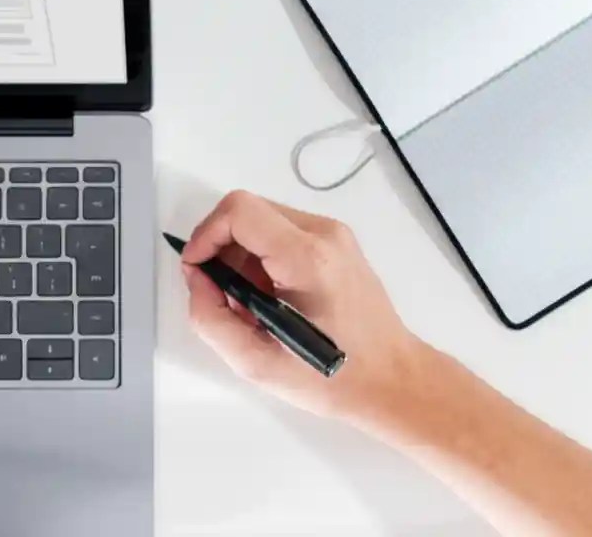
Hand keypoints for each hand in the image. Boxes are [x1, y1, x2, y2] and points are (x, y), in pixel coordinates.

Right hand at [181, 191, 427, 421]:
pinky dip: (263, 258)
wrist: (393, 380)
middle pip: (249, 211)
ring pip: (264, 220)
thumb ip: (212, 319)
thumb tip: (198, 281)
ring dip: (242, 257)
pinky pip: (283, 232)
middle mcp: (324, 234)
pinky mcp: (338, 243)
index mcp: (307, 259)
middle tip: (226, 299)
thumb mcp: (257, 363)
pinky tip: (272, 299)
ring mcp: (335, 235)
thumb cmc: (332, 378)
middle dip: (222, 250)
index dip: (205, 235)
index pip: (239, 211)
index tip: (197, 272)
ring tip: (252, 306)